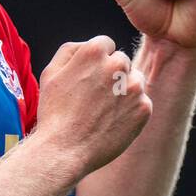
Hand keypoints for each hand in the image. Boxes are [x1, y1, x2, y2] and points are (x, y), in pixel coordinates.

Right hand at [34, 35, 152, 177]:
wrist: (65, 150)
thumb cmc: (54, 112)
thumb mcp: (51, 72)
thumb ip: (71, 50)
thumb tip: (89, 45)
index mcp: (94, 51)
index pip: (106, 45)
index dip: (95, 62)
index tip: (87, 79)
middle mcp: (118, 64)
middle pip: (122, 62)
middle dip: (111, 75)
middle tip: (94, 98)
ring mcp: (134, 87)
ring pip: (135, 81)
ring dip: (124, 91)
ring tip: (103, 111)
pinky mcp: (144, 108)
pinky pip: (141, 102)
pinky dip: (131, 111)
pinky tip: (112, 122)